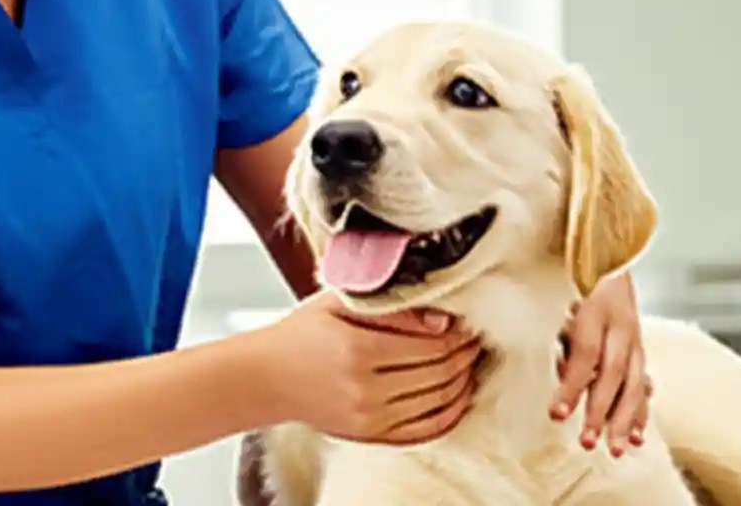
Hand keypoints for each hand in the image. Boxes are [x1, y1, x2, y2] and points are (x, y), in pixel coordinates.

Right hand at [255, 291, 481, 445]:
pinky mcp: (371, 436)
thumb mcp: (337, 304)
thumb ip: (389, 308)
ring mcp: (370, 418)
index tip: (467, 324)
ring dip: (463, 381)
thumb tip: (442, 319)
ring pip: (439, 401)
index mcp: (358, 349)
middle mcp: (366, 389)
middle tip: (474, 340)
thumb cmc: (300, 334)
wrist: (266, 378)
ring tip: (468, 362)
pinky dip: (451, 413)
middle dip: (464, 354)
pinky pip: (426, 430)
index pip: (430, 344)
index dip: (457, 334)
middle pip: (439, 372)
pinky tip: (457, 395)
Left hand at [551, 273, 651, 456]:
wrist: (606, 253)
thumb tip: (537, 362)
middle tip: (587, 442)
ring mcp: (635, 337)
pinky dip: (641, 411)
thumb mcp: (554, 295)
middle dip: (601, 411)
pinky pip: (643, 382)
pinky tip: (636, 437)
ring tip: (614, 449)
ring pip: (635, 383)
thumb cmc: (569, 277)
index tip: (556, 414)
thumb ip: (549, 329)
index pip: (585, 355)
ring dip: (625, 420)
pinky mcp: (640, 347)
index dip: (572, 386)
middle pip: (614, 374)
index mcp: (596, 309)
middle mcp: (621, 325)